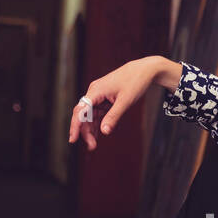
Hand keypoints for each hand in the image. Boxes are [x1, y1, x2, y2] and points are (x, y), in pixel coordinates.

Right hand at [68, 55, 182, 150]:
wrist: (144, 70)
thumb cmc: (135, 82)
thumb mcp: (125, 101)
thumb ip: (113, 117)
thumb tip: (104, 132)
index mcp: (95, 91)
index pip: (80, 110)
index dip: (75, 126)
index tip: (73, 140)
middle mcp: (94, 92)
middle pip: (83, 115)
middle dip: (85, 131)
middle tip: (92, 147)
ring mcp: (98, 95)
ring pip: (90, 115)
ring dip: (91, 129)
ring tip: (94, 145)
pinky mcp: (104, 98)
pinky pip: (97, 113)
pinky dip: (98, 123)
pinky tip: (98, 134)